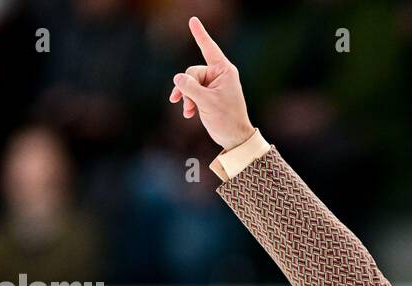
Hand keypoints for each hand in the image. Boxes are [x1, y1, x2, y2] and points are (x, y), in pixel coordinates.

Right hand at [169, 16, 254, 150]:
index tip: (193, 20)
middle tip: (189, 106)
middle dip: (188, 89)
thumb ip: (190, 88)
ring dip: (187, 98)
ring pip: (190, 83)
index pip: (209, 49)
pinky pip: (192, 92)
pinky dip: (189, 102)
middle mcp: (219, 75)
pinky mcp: (208, 94)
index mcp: (224, 71)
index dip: (200, 34)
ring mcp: (213, 85)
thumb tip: (177, 78)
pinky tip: (189, 114)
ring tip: (189, 111)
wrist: (234, 138)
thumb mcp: (206, 103)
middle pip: (193, 72)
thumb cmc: (226, 120)